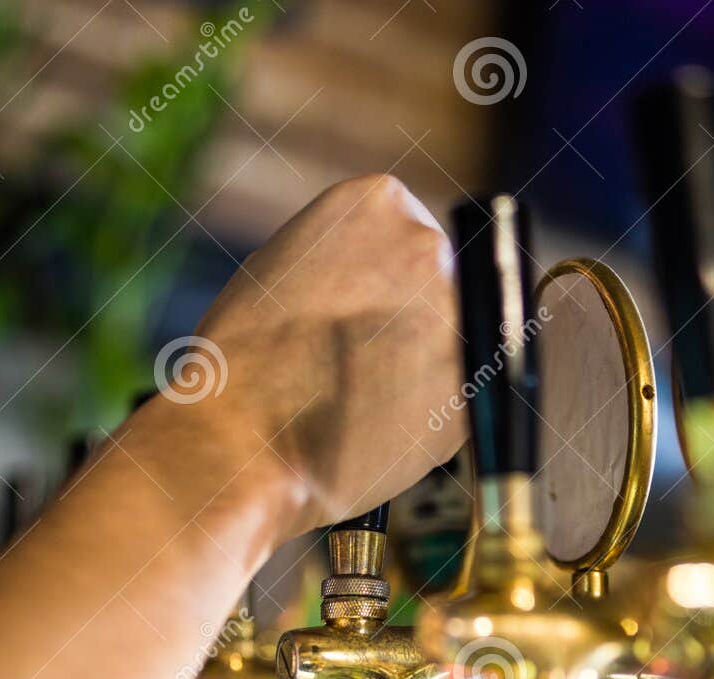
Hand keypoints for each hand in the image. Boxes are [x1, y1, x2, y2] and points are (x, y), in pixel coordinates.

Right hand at [141, 174, 465, 539]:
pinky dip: (429, 418)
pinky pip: (461, 398)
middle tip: (360, 371)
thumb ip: (343, 265)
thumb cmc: (243, 366)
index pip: (408, 238)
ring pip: (455, 345)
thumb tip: (381, 286)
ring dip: (421, 374)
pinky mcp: (471, 384)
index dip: (385, 290)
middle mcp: (428, 244)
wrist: (242, 442)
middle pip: (442, 286)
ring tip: (361, 406)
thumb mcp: (280, 272)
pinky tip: (377, 431)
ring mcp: (456, 314)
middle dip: (410, 329)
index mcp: (378, 202)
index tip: (359, 322)